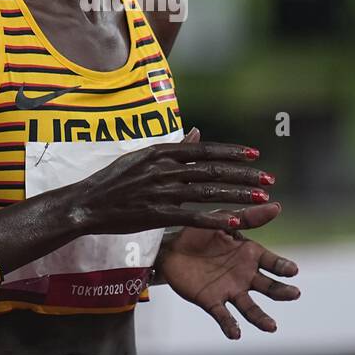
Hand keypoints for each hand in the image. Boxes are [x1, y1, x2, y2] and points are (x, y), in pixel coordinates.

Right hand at [71, 126, 276, 235]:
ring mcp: (161, 192)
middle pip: (213, 170)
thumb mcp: (141, 156)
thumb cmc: (114, 180)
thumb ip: (172, 146)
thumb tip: (196, 132)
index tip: (255, 155)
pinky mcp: (157, 214)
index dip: (233, 153)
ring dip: (238, 196)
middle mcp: (164, 169)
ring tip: (261, 199)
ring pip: (208, 192)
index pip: (205, 151)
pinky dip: (215, 219)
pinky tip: (235, 222)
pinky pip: (193, 217)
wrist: (86, 204)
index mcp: (161, 152)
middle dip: (244, 175)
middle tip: (268, 179)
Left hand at [155, 129, 299, 338]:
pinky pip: (223, 316)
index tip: (294, 270)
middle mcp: (244, 275)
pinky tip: (237, 334)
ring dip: (261, 317)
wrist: (169, 249)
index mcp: (249, 254)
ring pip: (250, 307)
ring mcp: (229, 290)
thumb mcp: (223, 221)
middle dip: (281, 292)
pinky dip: (231, 326)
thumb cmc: (198, 233)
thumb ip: (248, 216)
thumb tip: (277, 204)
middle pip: (268, 287)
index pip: (272, 262)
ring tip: (271, 326)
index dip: (283, 267)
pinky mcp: (212, 301)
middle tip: (294, 294)